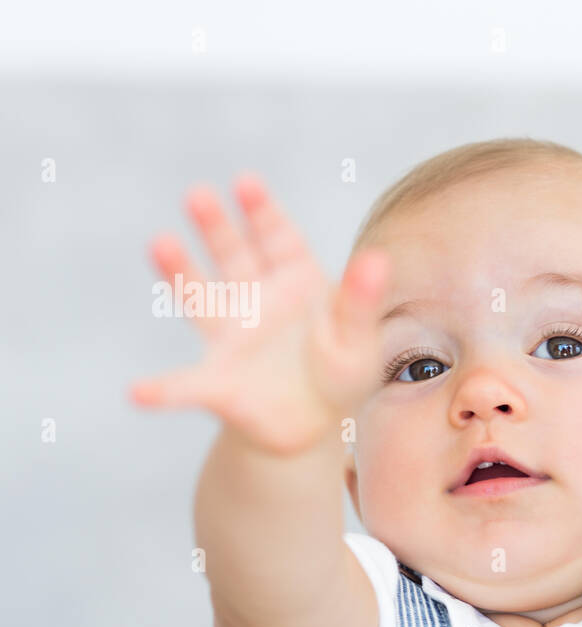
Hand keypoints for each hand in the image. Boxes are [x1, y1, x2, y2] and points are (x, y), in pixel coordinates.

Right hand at [129, 175, 390, 455]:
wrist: (316, 422)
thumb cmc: (341, 372)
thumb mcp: (359, 337)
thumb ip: (361, 301)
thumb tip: (379, 259)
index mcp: (296, 281)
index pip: (278, 238)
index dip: (262, 211)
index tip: (247, 183)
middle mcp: (257, 298)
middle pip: (234, 255)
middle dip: (217, 226)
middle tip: (199, 194)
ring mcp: (231, 334)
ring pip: (202, 298)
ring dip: (180, 271)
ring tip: (160, 243)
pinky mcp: (217, 381)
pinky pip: (186, 388)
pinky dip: (163, 391)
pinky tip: (138, 394)